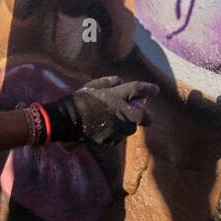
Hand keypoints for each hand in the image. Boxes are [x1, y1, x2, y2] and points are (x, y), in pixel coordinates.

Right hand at [44, 76, 159, 144]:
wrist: (65, 119)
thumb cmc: (79, 100)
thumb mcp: (93, 85)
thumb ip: (110, 82)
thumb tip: (122, 83)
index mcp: (116, 95)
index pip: (138, 90)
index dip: (149, 90)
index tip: (155, 91)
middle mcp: (119, 111)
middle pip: (143, 116)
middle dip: (145, 117)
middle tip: (143, 116)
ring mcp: (115, 127)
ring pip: (131, 129)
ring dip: (129, 125)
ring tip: (118, 122)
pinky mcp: (109, 138)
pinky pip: (119, 137)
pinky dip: (116, 134)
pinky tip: (107, 129)